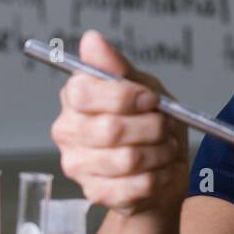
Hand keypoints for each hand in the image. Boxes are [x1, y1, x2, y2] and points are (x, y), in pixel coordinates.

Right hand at [50, 30, 188, 215]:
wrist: (163, 165)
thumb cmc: (148, 121)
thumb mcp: (142, 85)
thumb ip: (117, 66)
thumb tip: (92, 39)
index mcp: (74, 99)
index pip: (84, 93)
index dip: (124, 96)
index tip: (150, 99)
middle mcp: (68, 132)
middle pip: (110, 130)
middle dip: (152, 126)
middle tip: (166, 125)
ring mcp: (78, 166)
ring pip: (127, 160)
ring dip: (160, 152)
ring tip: (166, 146)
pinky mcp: (96, 194)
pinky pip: (136, 186)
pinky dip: (160, 176)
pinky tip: (161, 168)